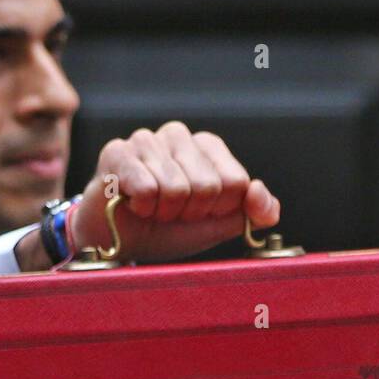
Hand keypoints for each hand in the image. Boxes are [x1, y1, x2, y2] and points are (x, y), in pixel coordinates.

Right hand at [69, 122, 279, 262]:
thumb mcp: (217, 226)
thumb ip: (251, 213)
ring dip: (163, 212)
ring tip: (150, 209)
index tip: (198, 213)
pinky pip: (147, 189)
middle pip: (208, 185)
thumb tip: (260, 196)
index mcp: (208, 147)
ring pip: (176, 188)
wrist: (118, 243)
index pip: (237, 182)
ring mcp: (147, 140)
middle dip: (189, 213)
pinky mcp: (117, 152)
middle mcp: (180, 136)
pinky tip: (131, 203)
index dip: (217, 210)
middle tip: (170, 213)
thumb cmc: (166, 229)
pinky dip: (141, 209)